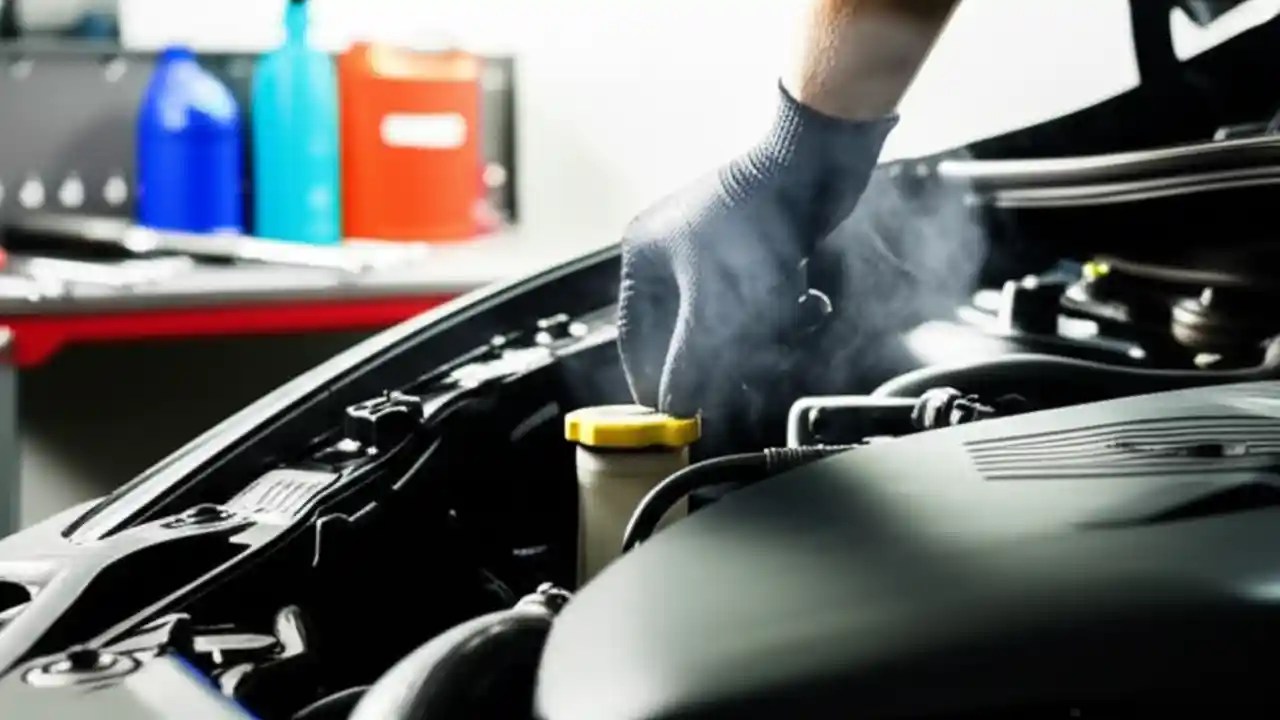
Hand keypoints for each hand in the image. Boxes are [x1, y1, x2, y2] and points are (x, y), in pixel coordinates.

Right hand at [617, 85, 895, 431]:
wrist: (814, 163)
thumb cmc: (753, 222)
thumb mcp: (713, 303)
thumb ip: (691, 359)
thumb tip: (675, 406)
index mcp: (644, 256)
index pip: (635, 334)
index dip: (652, 378)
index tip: (672, 413)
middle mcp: (672, 252)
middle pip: (687, 334)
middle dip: (725, 357)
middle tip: (746, 384)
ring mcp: (715, 252)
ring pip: (732, 323)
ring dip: (765, 333)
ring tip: (791, 322)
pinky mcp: (756, 252)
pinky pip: (762, 303)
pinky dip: (786, 311)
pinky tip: (809, 302)